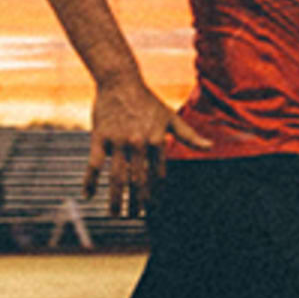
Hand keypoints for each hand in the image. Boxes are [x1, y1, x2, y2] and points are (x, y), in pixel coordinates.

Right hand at [83, 77, 208, 216]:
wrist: (120, 80)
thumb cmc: (147, 100)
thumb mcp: (170, 117)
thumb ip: (189, 136)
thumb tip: (211, 147)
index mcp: (156, 140)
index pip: (158, 175)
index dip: (156, 193)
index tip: (153, 207)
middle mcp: (138, 143)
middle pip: (138, 180)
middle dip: (138, 201)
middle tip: (136, 216)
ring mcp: (118, 141)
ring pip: (117, 177)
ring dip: (117, 199)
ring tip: (116, 214)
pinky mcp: (99, 137)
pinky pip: (93, 164)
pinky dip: (89, 181)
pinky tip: (87, 196)